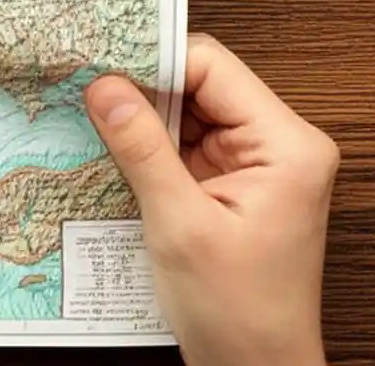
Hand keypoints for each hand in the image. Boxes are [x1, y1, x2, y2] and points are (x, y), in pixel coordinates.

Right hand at [84, 34, 339, 365]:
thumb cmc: (238, 312)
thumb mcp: (179, 224)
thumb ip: (141, 148)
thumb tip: (106, 85)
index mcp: (288, 146)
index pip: (212, 68)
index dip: (153, 62)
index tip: (99, 66)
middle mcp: (280, 145)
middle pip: (199, 85)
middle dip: (142, 91)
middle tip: (86, 93)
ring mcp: (256, 164)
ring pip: (187, 113)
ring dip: (142, 122)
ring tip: (94, 127)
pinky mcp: (232, 183)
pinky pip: (184, 144)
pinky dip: (148, 148)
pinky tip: (115, 155)